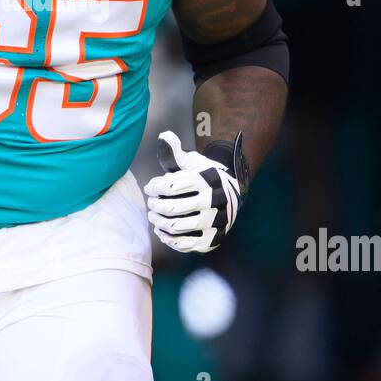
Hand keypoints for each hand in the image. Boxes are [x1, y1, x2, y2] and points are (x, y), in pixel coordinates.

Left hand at [143, 130, 246, 253]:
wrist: (229, 195)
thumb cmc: (203, 177)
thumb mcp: (192, 162)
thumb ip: (175, 152)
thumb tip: (164, 136)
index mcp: (206, 180)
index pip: (170, 186)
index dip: (154, 187)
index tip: (150, 187)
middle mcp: (213, 201)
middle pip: (172, 208)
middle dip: (155, 206)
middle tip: (151, 203)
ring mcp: (213, 222)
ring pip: (176, 227)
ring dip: (158, 222)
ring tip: (153, 216)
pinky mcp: (211, 239)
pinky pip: (184, 244)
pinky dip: (168, 238)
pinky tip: (162, 230)